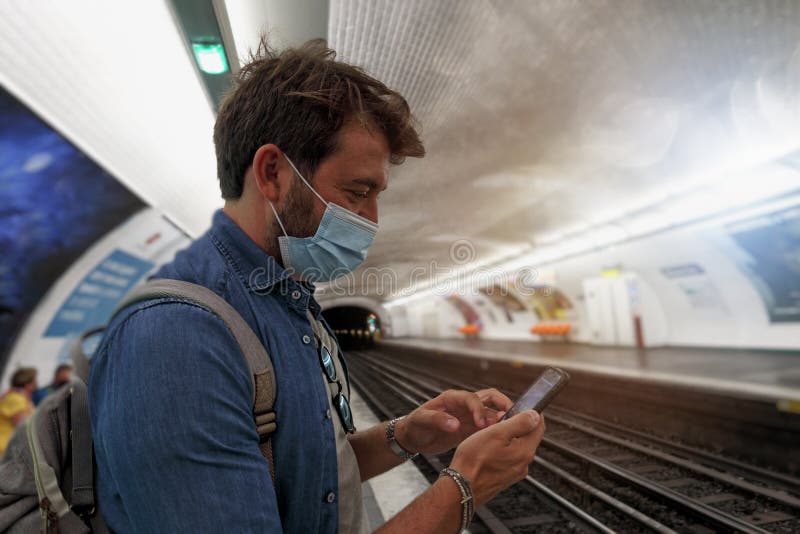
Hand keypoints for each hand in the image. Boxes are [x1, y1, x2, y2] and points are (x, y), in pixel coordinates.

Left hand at [395, 388, 512, 454]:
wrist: (412, 438)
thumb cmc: (415, 426)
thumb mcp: (421, 421)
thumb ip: (437, 420)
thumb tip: (455, 424)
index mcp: (452, 398)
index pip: (472, 398)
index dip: (479, 409)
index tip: (482, 424)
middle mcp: (463, 405)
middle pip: (489, 398)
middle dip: (502, 404)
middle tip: (511, 417)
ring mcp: (469, 416)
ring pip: (491, 412)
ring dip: (501, 419)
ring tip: (510, 429)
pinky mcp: (471, 428)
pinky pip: (488, 426)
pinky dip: (497, 430)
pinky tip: (503, 438)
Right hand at [449, 411, 544, 506]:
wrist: (461, 488)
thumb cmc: (474, 461)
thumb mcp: (496, 433)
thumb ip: (519, 423)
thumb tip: (535, 415)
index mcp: (525, 451)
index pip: (539, 426)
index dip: (532, 412)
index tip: (522, 405)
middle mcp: (524, 463)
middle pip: (528, 436)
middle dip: (517, 423)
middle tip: (500, 417)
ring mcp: (514, 472)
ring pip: (517, 446)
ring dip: (508, 436)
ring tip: (490, 431)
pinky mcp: (505, 477)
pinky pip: (508, 457)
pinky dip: (501, 448)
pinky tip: (487, 447)